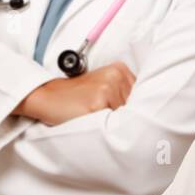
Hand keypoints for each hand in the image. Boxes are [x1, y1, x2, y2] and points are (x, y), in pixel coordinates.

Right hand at [12, 62, 136, 125]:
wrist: (48, 96)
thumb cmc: (77, 96)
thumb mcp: (103, 86)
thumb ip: (123, 94)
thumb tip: (146, 111)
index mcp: (120, 69)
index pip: (141, 94)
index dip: (134, 107)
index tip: (125, 113)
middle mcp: (116, 75)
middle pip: (135, 104)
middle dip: (124, 114)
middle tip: (104, 114)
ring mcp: (108, 87)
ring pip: (125, 114)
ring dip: (114, 121)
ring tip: (95, 115)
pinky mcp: (98, 101)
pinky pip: (111, 121)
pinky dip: (104, 125)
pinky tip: (91, 118)